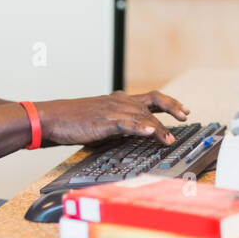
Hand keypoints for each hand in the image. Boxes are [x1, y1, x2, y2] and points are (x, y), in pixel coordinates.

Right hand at [36, 91, 189, 146]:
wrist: (53, 118)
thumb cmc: (74, 121)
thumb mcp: (102, 121)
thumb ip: (119, 124)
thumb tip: (135, 135)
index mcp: (119, 100)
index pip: (150, 98)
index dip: (169, 103)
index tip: (182, 111)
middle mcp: (120, 101)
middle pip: (153, 100)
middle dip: (172, 107)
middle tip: (185, 116)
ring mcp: (113, 110)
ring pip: (144, 115)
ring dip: (160, 128)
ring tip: (170, 139)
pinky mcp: (105, 121)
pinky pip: (128, 123)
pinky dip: (142, 127)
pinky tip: (152, 133)